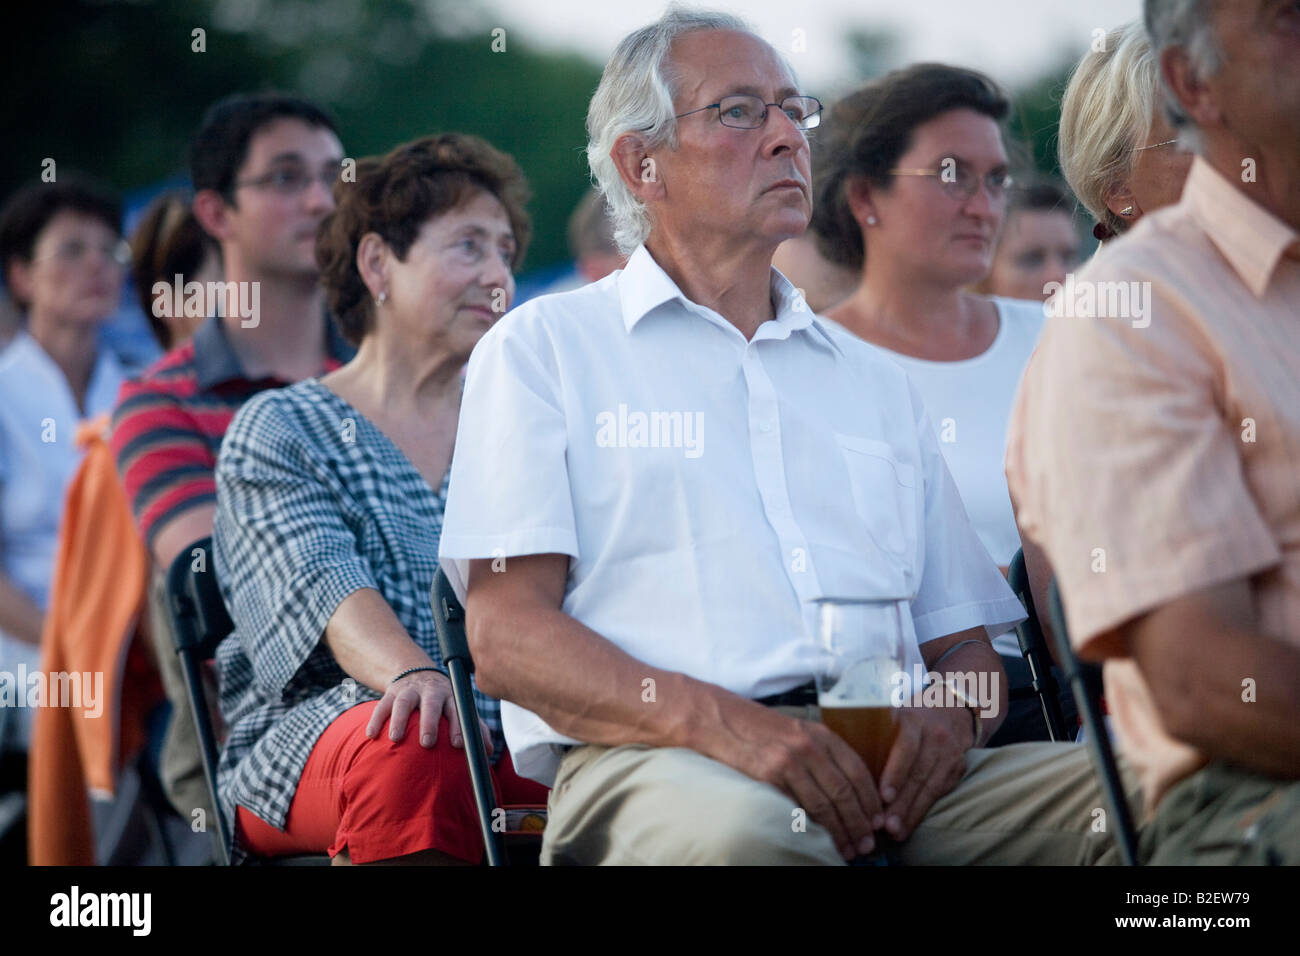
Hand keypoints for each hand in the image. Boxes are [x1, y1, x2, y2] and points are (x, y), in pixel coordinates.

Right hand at [365, 669, 493, 755]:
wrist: (417, 674)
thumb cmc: (443, 700)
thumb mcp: (458, 708)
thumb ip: (474, 727)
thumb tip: (488, 751)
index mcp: (451, 696)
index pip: (457, 709)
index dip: (458, 725)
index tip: (457, 744)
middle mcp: (431, 691)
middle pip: (432, 703)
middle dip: (430, 722)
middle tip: (428, 743)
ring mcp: (410, 691)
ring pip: (404, 702)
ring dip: (399, 719)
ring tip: (396, 738)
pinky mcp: (391, 693)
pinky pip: (381, 705)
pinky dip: (375, 720)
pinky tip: (371, 736)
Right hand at [713, 703, 884, 860]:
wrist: (720, 720)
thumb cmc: (759, 727)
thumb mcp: (798, 730)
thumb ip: (822, 752)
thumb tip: (847, 787)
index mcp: (820, 734)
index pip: (857, 770)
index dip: (871, 800)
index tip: (878, 820)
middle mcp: (808, 747)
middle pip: (844, 792)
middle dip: (860, 822)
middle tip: (867, 843)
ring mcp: (789, 762)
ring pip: (824, 805)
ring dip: (840, 832)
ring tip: (849, 849)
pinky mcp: (769, 776)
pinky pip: (797, 808)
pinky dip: (812, 828)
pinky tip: (820, 840)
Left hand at [875, 707, 969, 840]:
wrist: (950, 709)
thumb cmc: (906, 718)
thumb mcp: (891, 716)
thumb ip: (873, 735)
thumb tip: (844, 767)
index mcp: (913, 719)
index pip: (906, 747)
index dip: (895, 773)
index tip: (882, 795)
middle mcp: (935, 735)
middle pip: (918, 773)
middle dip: (901, 803)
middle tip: (884, 826)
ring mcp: (949, 752)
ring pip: (930, 787)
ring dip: (911, 813)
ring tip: (895, 832)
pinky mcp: (958, 767)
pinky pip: (939, 793)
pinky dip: (922, 811)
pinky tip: (909, 825)